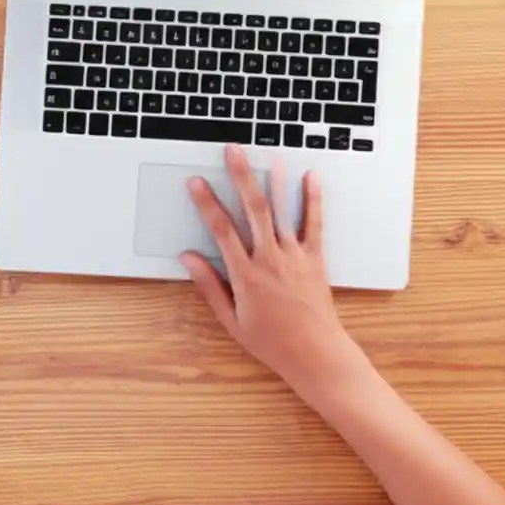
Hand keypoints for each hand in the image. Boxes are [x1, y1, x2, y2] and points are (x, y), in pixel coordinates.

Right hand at [181, 144, 351, 385]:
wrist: (315, 353)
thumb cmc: (271, 341)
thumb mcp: (231, 319)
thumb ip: (209, 286)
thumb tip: (188, 258)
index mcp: (246, 275)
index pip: (222, 230)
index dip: (207, 203)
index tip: (196, 183)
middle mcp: (270, 260)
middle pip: (253, 209)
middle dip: (240, 176)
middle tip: (232, 151)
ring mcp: (295, 256)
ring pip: (282, 211)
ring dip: (274, 180)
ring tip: (269, 154)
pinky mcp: (315, 258)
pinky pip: (314, 223)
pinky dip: (313, 199)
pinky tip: (311, 176)